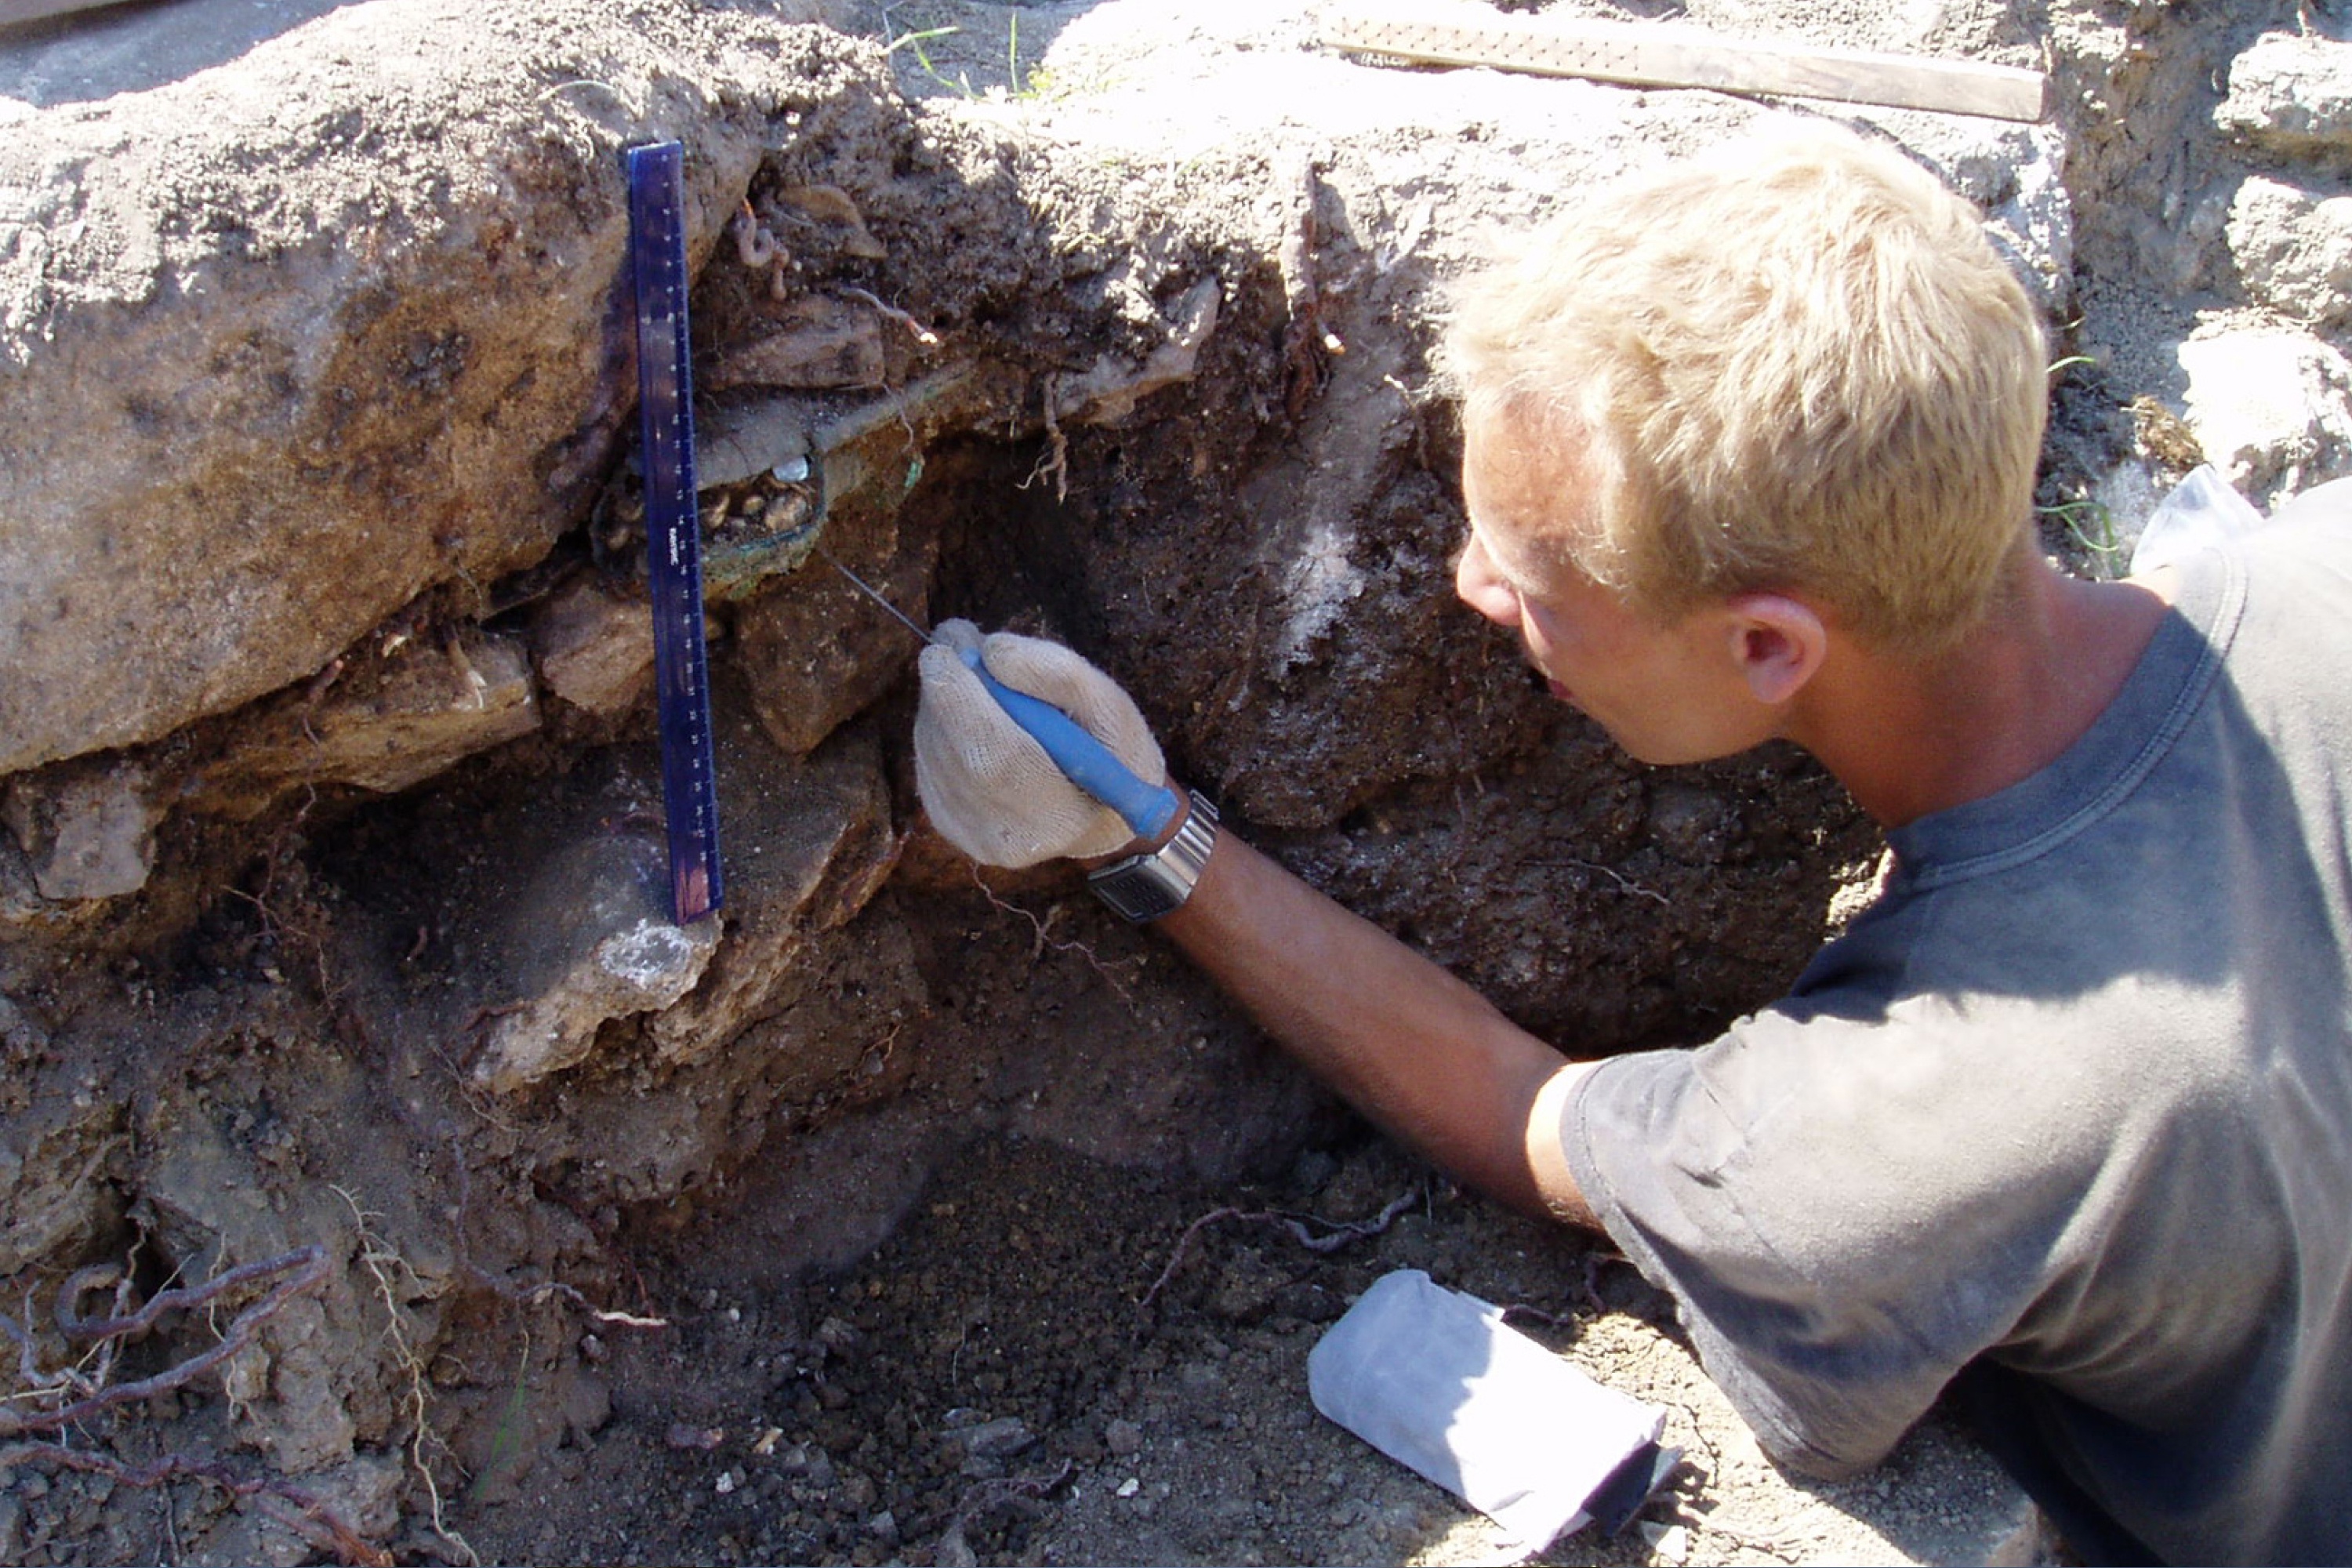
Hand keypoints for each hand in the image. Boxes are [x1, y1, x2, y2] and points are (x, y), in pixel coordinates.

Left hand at [914, 620, 1166, 867]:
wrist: (1097, 812)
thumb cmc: (1110, 754)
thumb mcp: (1109, 708)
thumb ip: (1059, 674)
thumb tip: (990, 648)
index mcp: (1057, 817)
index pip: (995, 758)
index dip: (963, 702)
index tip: (944, 650)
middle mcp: (1002, 837)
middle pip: (952, 752)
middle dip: (945, 687)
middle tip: (954, 636)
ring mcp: (967, 833)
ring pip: (934, 747)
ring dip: (946, 698)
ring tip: (982, 675)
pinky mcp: (945, 820)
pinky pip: (928, 755)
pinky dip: (943, 719)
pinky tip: (974, 710)